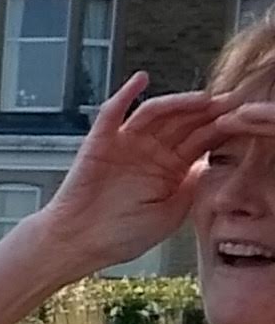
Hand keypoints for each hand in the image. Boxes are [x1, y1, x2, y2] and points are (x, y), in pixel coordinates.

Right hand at [34, 74, 269, 278]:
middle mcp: (150, 151)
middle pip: (184, 121)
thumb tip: (212, 162)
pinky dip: (125, 94)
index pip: (201, 139)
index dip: (222, 127)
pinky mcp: (100, 142)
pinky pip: (114, 112)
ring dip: (180, 103)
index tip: (245, 118)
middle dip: (209, 110)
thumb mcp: (171, 215)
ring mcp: (126, 144)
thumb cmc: (120, 236)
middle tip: (234, 100)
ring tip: (203, 99)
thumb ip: (192, 187)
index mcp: (170, 169)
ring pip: (157, 113)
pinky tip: (141, 80)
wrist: (79, 244)